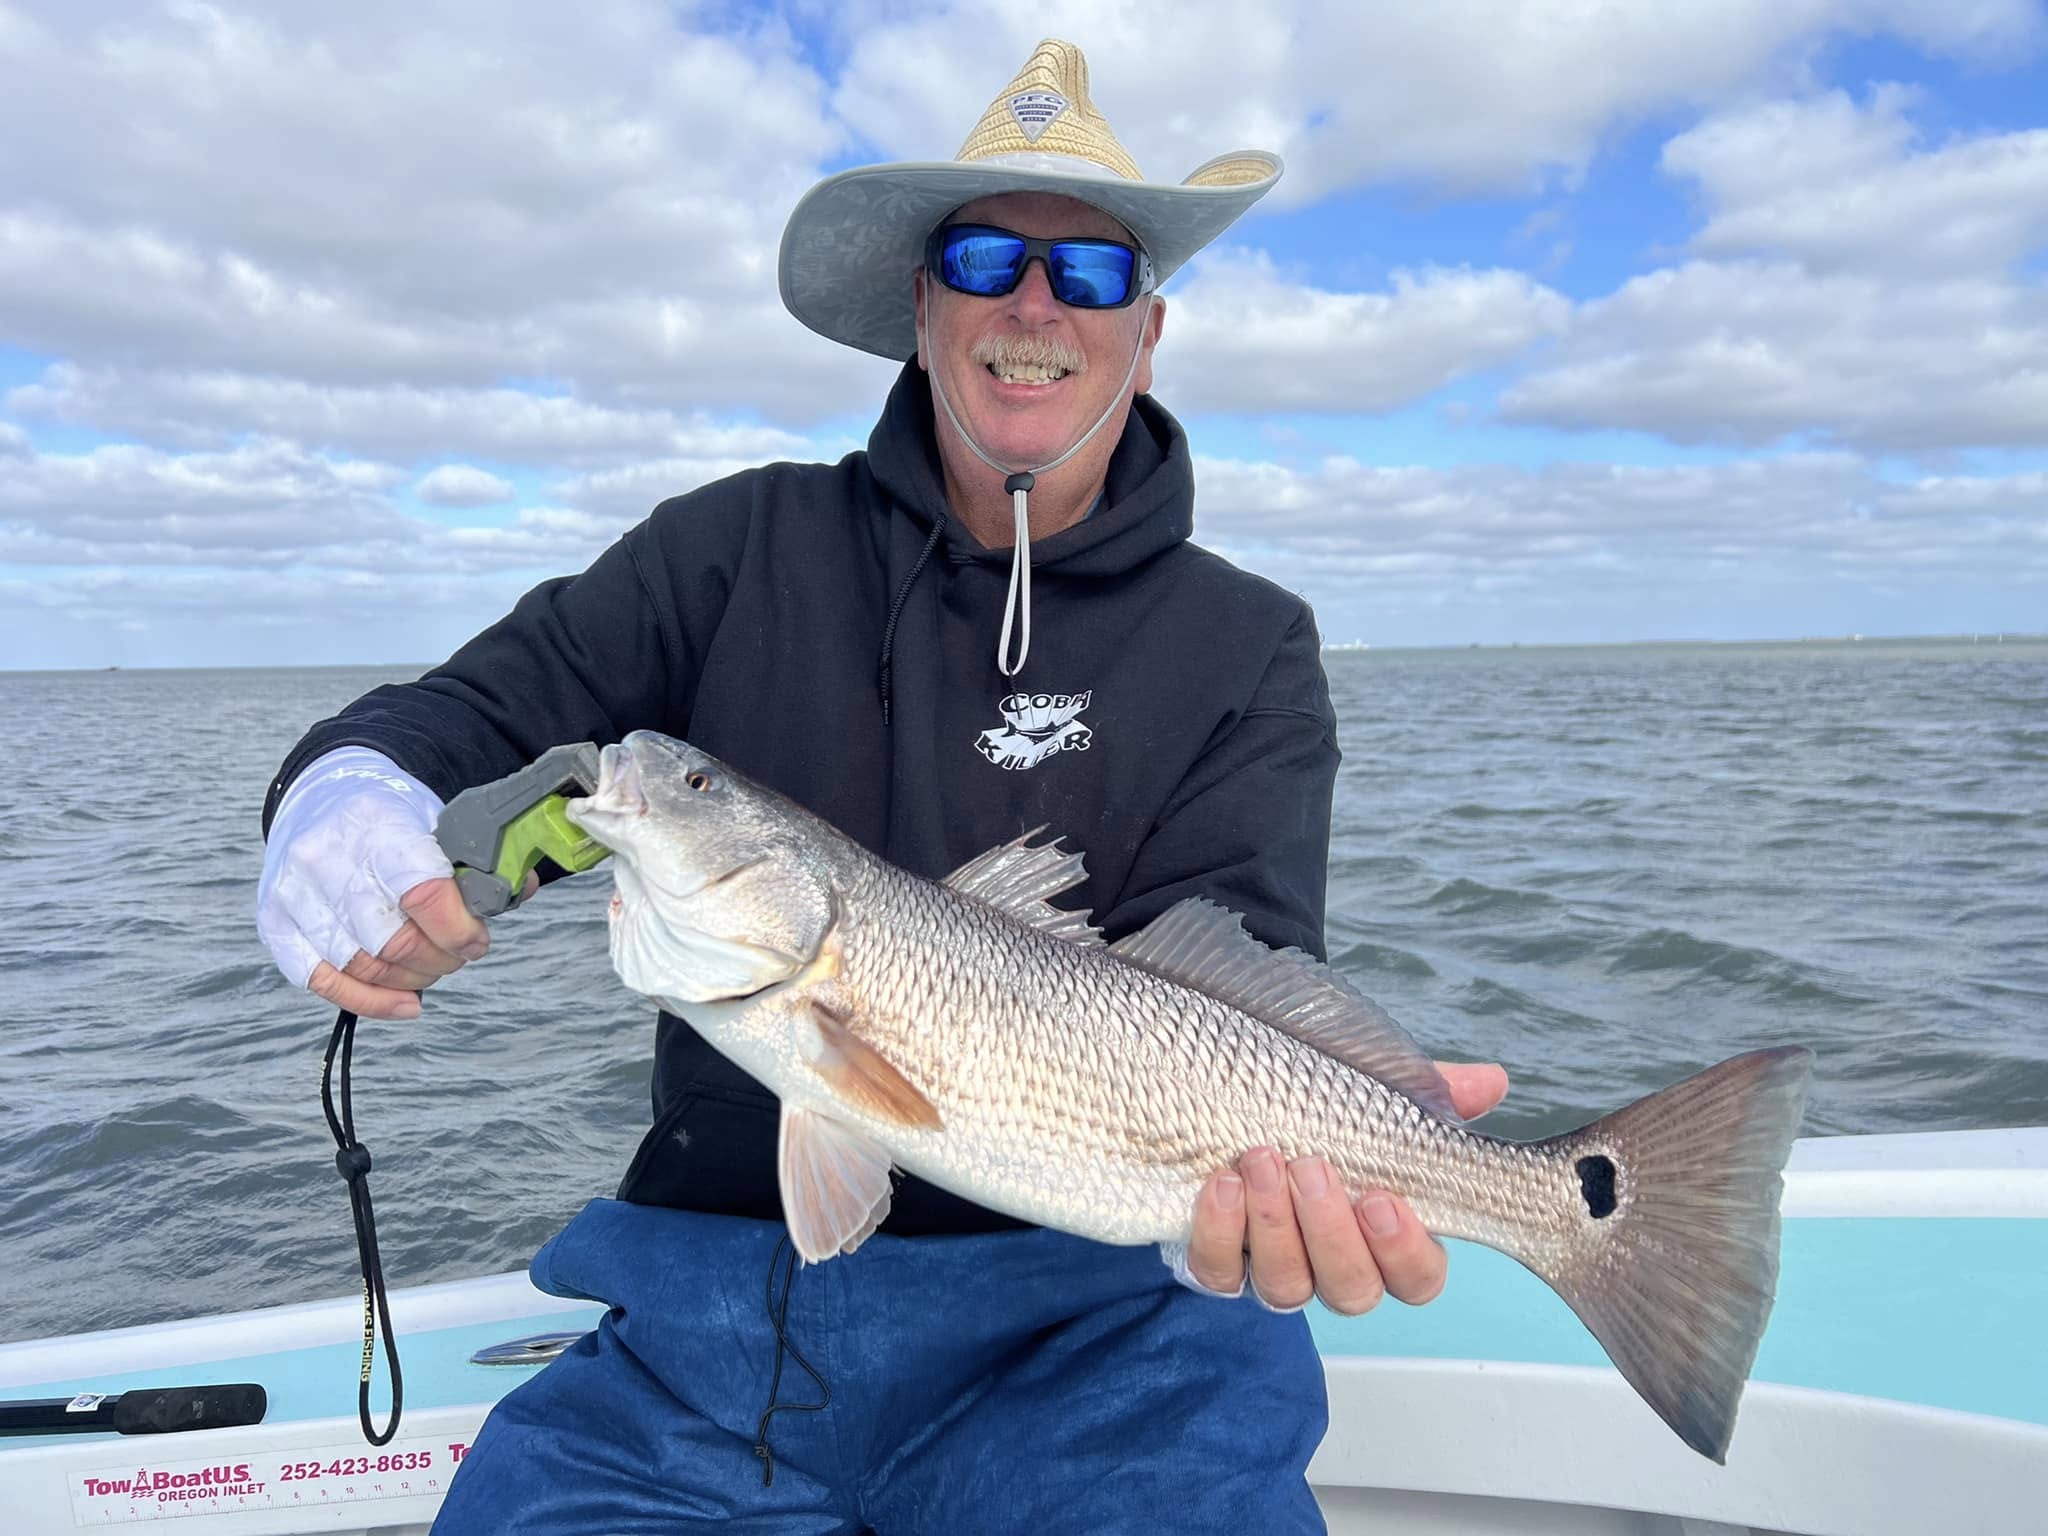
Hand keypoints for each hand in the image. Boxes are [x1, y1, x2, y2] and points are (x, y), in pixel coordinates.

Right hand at [256, 748, 523, 1019]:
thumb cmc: (391, 817)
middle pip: (394, 941)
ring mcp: (293, 892)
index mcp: (376, 824)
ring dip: (412, 980)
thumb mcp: (438, 820)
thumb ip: (477, 861)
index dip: (461, 929)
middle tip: (459, 953)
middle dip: (441, 959)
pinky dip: (370, 1001)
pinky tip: (407, 1004)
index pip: (424, 894)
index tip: (478, 938)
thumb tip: (520, 890)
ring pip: (363, 966)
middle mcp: (325, 857)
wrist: (323, 796)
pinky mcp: (273, 922)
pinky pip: (321, 981)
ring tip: (432, 966)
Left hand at [1183, 1062, 1509, 1314]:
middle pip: (1352, 1291)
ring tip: (1262, 1159)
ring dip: (1274, 1225)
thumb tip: (1490, 1081)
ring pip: (1285, 1288)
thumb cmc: (1316, 1109)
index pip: (1417, 1278)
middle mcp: (1331, 1266)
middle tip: (1312, 1167)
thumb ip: (1431, 1094)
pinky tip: (1223, 1184)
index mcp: (1383, 1237)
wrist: (1228, 1099)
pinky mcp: (1217, 1264)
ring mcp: (1273, 1270)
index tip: (1384, 1199)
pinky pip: (1218, 1273)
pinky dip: (1219, 1232)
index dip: (1404, 1251)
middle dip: (1332, 1232)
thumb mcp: (1373, 1092)